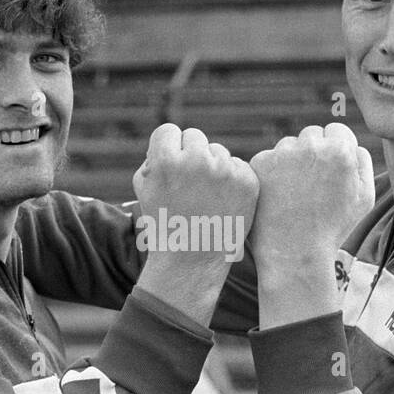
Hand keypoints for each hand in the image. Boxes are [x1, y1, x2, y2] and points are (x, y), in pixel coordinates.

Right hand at [133, 124, 258, 325]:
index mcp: (166, 160)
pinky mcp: (248, 182)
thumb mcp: (144, 190)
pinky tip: (223, 202)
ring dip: (212, 168)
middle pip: (195, 138)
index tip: (170, 168)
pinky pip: (237, 166)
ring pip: (218, 152)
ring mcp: (225, 171)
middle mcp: (197, 161)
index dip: (167, 150)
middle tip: (189, 185)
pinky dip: (232, 181)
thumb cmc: (165, 224)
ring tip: (206, 199)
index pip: (168, 131)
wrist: (193, 262)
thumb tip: (175, 142)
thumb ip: (154, 158)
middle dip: (191, 156)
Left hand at [249, 124, 374, 327]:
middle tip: (311, 187)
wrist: (295, 253)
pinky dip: (270, 174)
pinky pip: (268, 159)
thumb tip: (352, 144)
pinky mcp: (259, 163)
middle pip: (312, 136)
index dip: (335, 152)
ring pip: (288, 146)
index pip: (337, 132)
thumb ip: (363, 163)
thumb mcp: (364, 199)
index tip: (329, 173)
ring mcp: (282, 153)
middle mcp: (311, 145)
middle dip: (312, 154)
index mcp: (340, 150)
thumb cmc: (333, 229)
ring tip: (294, 197)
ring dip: (290, 163)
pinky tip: (277, 198)